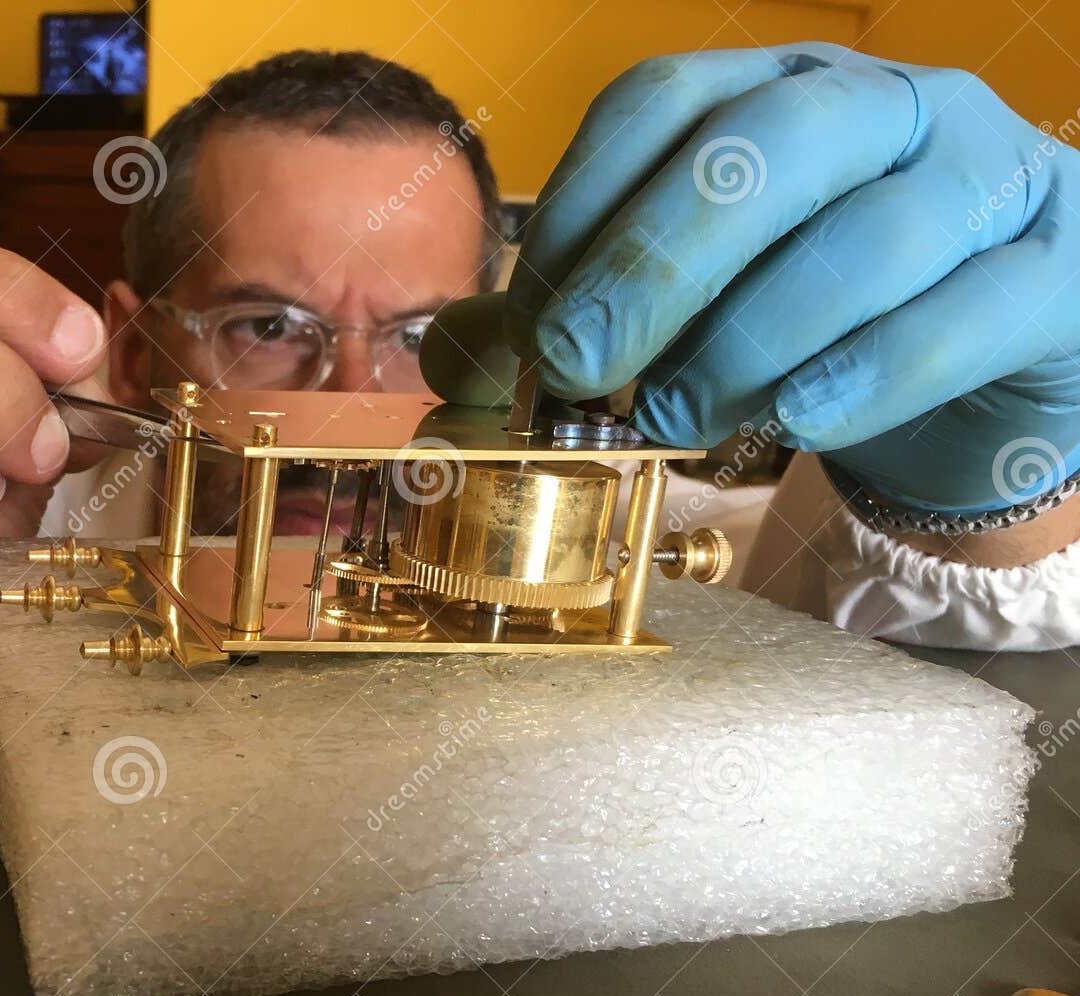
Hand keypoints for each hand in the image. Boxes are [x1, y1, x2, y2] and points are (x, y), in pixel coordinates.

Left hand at [426, 42, 1079, 517]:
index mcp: (776, 96)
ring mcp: (983, 179)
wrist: (987, 371)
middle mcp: (882, 111)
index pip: (663, 104)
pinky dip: (872, 368)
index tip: (534, 316)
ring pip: (869, 231)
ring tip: (676, 417)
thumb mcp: (692, 313)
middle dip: (651, 261)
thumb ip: (581, 322)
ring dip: (750, 335)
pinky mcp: (1053, 273)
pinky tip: (801, 419)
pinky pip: (967, 311)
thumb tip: (455, 355)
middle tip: (579, 365)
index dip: (582, 206)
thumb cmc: (817, 327)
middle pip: (760, 148)